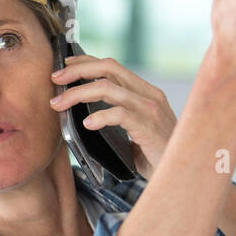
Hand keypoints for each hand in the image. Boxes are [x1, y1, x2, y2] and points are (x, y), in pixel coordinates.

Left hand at [49, 53, 176, 177]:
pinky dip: (100, 117)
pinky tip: (86, 125)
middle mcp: (148, 95)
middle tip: (54, 79)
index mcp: (144, 91)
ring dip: (78, 94)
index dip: (86, 62)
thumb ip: (116, 114)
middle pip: (108, 69)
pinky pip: (120, 114)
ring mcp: (150, 109)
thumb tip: (81, 112)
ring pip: (108, 88)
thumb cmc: (154, 153)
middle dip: (77, 71)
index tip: (64, 66)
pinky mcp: (149, 127)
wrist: (181, 173)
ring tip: (59, 104)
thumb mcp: (135, 127)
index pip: (112, 66)